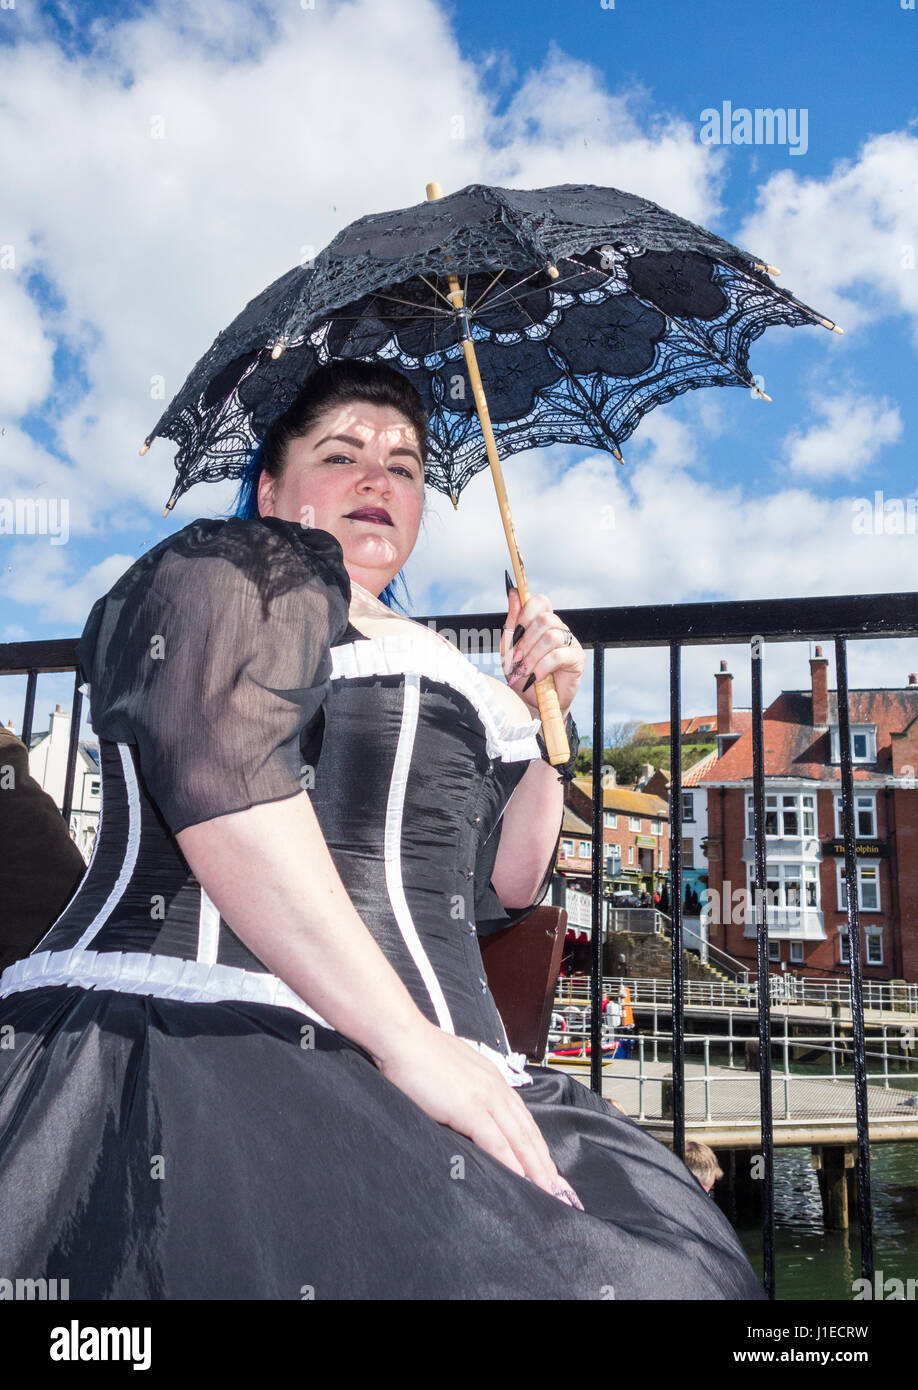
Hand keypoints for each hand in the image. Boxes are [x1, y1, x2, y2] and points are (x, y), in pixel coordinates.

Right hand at [376, 1022, 583, 1209]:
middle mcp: (495, 1087)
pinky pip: (496, 1141)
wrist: (402, 1038)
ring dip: (535, 1167)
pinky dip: (511, 1162)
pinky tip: (521, 1179)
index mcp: (492, 1078)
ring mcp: (484, 1097)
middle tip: (558, 1189)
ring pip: (519, 1138)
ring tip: (547, 1190)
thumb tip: (464, 1108)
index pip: (522, 1117)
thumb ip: (464, 1089)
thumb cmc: (418, 1053)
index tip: (546, 1165)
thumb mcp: (452, 1071)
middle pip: (527, 1131)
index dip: (536, 1144)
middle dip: (544, 1162)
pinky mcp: (468, 1108)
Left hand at [501, 583, 584, 717]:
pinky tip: (537, 677)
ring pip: (551, 637)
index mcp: (542, 623)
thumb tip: (513, 594)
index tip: (516, 630)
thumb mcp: (509, 650)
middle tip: (517, 659)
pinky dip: (542, 667)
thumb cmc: (522, 676)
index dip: (527, 612)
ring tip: (525, 671)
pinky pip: (558, 655)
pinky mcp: (577, 658)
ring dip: (533, 656)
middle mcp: (558, 629)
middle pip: (544, 619)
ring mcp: (570, 642)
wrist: (533, 704)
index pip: (540, 601)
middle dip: (526, 641)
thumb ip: (512, 623)